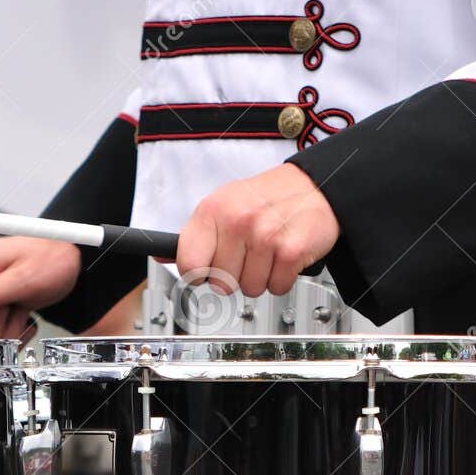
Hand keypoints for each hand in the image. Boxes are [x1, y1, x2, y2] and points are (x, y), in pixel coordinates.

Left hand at [177, 163, 339, 297]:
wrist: (315, 185)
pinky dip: (282, 278)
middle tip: (248, 254)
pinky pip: (276, 287)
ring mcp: (264, 236)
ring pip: (249, 289)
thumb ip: (193, 236)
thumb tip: (160, 254)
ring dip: (260, 277)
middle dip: (235, 276)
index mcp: (213, 210)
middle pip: (221, 284)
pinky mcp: (291, 250)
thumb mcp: (222, 206)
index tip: (207, 270)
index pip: (188, 265)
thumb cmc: (266, 198)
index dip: (198, 275)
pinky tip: (283, 256)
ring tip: (268, 252)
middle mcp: (237, 221)